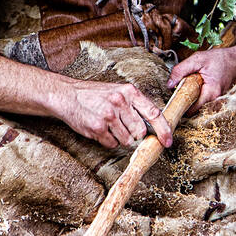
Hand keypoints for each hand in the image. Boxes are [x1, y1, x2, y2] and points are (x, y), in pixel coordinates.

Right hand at [52, 78, 172, 148]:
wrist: (67, 95)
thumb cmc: (94, 94)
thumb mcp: (118, 91)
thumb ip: (135, 105)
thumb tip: (153, 125)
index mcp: (129, 91)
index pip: (154, 113)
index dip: (164, 129)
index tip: (167, 141)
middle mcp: (120, 102)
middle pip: (140, 131)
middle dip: (134, 134)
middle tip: (123, 127)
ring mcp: (108, 115)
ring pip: (127, 140)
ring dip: (120, 137)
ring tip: (108, 126)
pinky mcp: (97, 127)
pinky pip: (112, 143)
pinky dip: (108, 140)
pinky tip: (100, 129)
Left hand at [167, 45, 235, 112]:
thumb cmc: (220, 58)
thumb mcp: (198, 59)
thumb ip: (181, 70)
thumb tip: (169, 84)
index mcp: (211, 93)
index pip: (192, 109)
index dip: (180, 105)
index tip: (172, 100)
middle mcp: (215, 100)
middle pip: (193, 107)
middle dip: (184, 99)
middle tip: (178, 89)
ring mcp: (216, 100)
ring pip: (198, 103)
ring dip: (190, 96)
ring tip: (188, 84)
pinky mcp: (216, 97)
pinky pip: (202, 99)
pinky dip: (196, 93)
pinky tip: (196, 84)